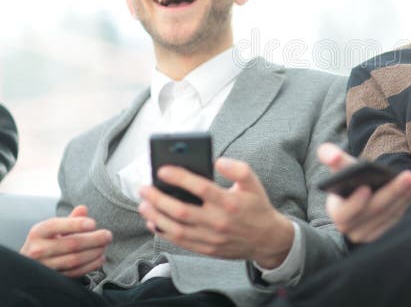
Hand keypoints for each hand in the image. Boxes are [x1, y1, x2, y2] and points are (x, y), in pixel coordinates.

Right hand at [20, 205, 112, 276]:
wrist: (28, 265)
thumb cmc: (45, 241)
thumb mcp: (53, 228)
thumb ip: (70, 219)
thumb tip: (83, 208)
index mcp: (38, 232)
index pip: (55, 225)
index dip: (76, 224)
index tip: (93, 223)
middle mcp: (37, 249)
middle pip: (70, 244)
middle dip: (93, 240)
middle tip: (108, 235)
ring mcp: (44, 266)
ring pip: (74, 260)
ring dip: (94, 253)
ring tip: (105, 246)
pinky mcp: (52, 278)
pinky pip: (75, 273)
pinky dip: (90, 266)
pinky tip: (100, 258)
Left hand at [138, 158, 292, 267]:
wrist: (266, 240)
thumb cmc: (257, 207)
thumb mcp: (254, 183)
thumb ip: (237, 168)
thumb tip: (217, 161)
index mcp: (230, 202)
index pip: (200, 188)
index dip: (179, 178)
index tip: (162, 170)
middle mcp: (218, 221)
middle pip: (181, 210)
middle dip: (158, 198)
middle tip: (144, 188)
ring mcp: (210, 238)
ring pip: (175, 228)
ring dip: (155, 215)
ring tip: (144, 203)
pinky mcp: (206, 249)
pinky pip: (179, 241)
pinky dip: (163, 231)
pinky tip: (153, 221)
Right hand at [318, 143, 410, 243]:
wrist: (363, 193)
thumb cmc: (351, 179)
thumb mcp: (342, 167)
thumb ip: (331, 156)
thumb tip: (330, 154)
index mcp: (336, 211)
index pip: (343, 213)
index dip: (355, 202)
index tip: (366, 187)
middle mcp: (350, 228)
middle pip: (373, 211)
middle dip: (393, 192)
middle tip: (409, 176)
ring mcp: (367, 235)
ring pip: (388, 215)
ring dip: (403, 196)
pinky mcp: (382, 235)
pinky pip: (396, 220)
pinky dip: (405, 204)